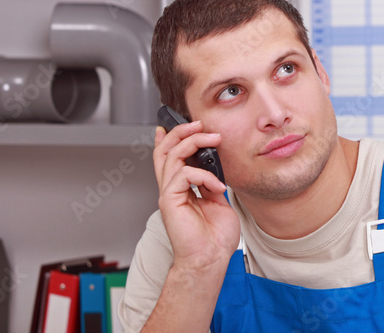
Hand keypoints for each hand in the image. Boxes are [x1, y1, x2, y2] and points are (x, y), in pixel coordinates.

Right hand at [153, 122, 240, 274]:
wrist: (209, 260)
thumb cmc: (214, 238)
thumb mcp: (218, 202)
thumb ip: (212, 183)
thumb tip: (216, 169)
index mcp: (182, 189)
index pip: (170, 158)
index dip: (171, 138)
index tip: (182, 123)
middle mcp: (172, 189)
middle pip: (165, 151)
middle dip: (181, 132)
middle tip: (199, 124)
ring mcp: (169, 194)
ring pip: (171, 156)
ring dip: (193, 142)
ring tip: (213, 139)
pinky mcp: (171, 201)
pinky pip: (183, 175)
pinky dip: (203, 174)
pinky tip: (216, 186)